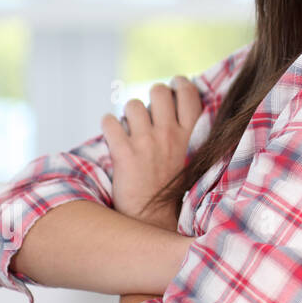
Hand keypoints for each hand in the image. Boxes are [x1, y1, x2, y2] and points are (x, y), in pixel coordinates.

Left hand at [102, 75, 202, 228]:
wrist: (153, 219)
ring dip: (129, 113)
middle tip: (150, 109)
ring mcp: (146, 143)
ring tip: (131, 127)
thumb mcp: (192, 158)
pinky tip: (113, 135)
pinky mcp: (124, 153)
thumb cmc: (173, 188)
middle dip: (152, 95)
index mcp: (190, 135)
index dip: (180, 84)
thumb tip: (176, 106)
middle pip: (159, 91)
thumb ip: (187, 133)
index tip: (175, 86)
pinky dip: (109, 125)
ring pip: (132, 105)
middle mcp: (170, 134)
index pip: (188, 93)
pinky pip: (110, 123)